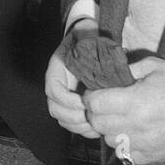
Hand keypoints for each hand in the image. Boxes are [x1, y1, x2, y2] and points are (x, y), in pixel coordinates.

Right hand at [44, 19, 99, 137]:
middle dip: (74, 117)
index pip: (54, 90)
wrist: (85, 36)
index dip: (68, 100)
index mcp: (57, 68)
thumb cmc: (89, 38)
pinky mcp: (71, 103)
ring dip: (78, 126)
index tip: (85, 101)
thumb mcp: (89, 38)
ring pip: (62, 118)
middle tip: (93, 117)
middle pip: (55, 109)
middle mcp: (56, 83)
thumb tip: (110, 67)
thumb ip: (94, 50)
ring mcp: (62, 95)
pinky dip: (82, 129)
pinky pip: (70, 122)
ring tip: (96, 124)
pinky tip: (96, 127)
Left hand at [84, 55, 164, 164]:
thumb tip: (107, 73)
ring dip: (108, 129)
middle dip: (95, 112)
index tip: (95, 91)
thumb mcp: (154, 66)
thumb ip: (127, 69)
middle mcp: (137, 126)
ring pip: (108, 141)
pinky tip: (130, 132)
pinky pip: (125, 155)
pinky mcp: (153, 157)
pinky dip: (122, 144)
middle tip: (104, 103)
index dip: (90, 96)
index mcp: (136, 101)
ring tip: (118, 118)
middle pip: (97, 124)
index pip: (95, 104)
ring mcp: (145, 144)